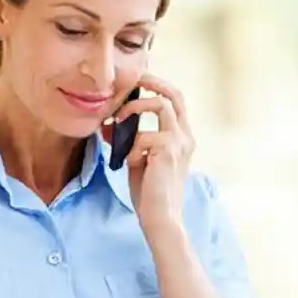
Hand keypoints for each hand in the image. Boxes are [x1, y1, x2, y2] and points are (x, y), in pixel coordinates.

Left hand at [110, 74, 194, 230]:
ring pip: (160, 105)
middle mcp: (185, 136)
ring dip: (135, 109)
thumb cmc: (149, 192)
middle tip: (133, 79)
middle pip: (174, 94)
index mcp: (181, 137)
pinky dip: (130, 147)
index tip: (136, 83)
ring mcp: (180, 142)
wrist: (159, 217)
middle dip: (152, 81)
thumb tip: (111, 123)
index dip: (157, 87)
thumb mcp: (138, 159)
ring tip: (118, 123)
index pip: (174, 101)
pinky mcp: (169, 150)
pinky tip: (130, 163)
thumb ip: (132, 140)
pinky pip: (143, 135)